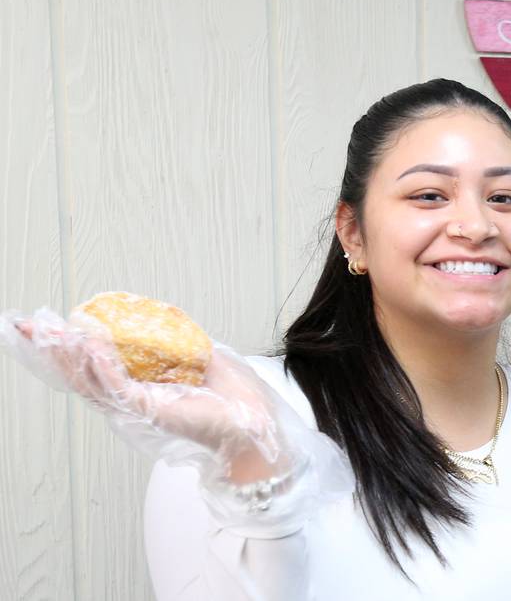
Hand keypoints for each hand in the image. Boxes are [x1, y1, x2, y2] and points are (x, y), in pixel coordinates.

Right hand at [9, 312, 283, 472]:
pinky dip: (103, 366)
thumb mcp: (199, 356)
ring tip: (54, 331)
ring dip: (71, 355)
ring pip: (91, 381)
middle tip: (27, 327)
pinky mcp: (150, 412)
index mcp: (140, 386)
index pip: (94, 365)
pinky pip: (119, 387)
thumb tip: (164, 315)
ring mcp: (138, 407)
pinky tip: (93, 345)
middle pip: (80, 374)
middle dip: (52, 350)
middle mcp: (132, 399)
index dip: (67, 346)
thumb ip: (177, 340)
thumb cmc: (232, 397)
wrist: (255, 421)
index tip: (43, 325)